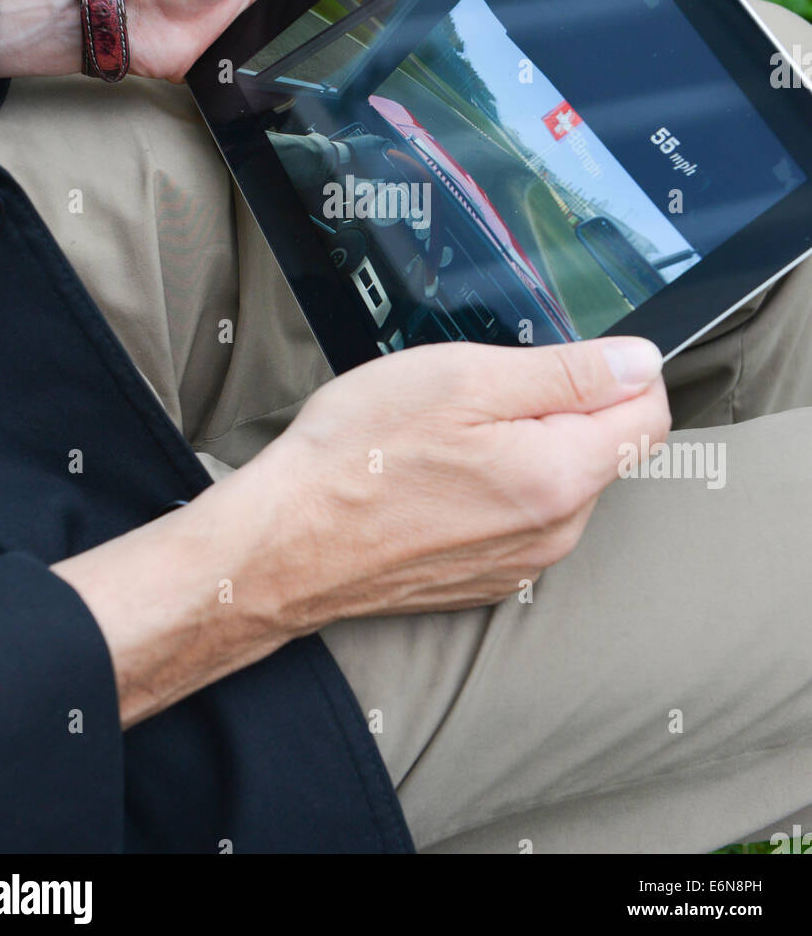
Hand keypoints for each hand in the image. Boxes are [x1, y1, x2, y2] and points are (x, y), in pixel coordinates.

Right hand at [55, 335, 667, 727]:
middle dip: (564, 408)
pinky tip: (435, 474)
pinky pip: (520, 517)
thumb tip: (642, 360)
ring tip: (447, 434)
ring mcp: (520, 562)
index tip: (562, 356)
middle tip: (480, 390)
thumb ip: (566, 372)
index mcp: (561, 476)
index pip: (649, 415)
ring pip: (560, 482)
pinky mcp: (485, 579)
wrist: (284, 544)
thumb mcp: (463, 379)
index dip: (620, 370)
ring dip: (526, 446)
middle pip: (605, 448)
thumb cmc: (358, 455)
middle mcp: (556, 532)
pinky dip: (495, 487)